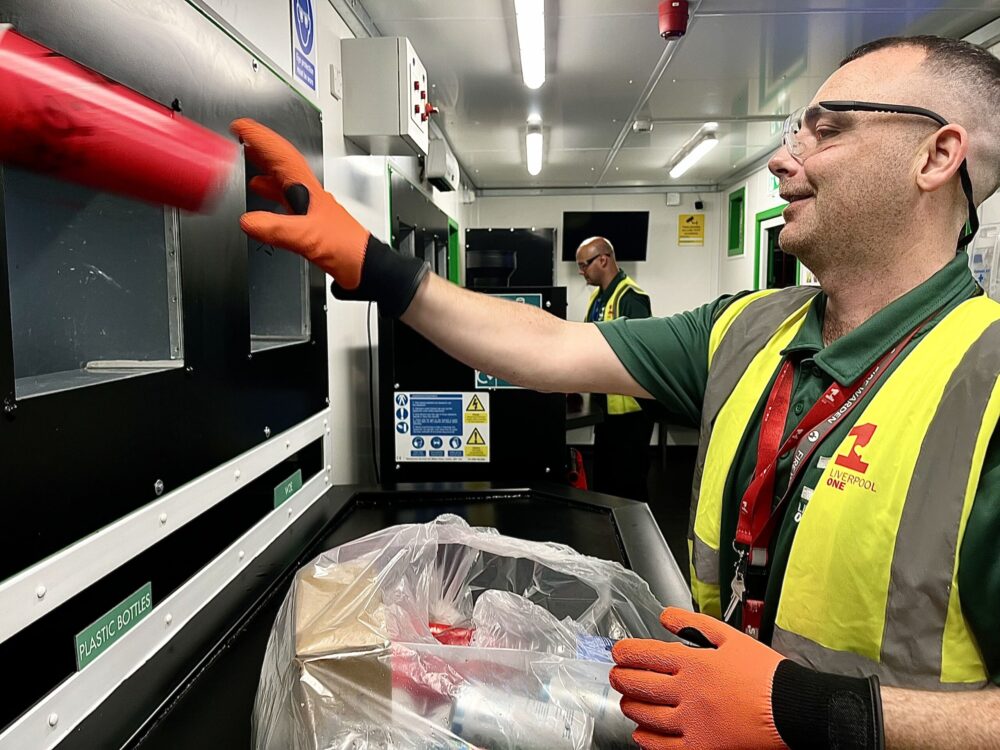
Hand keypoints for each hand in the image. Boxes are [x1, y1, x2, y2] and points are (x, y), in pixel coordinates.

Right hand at [229, 118, 368, 288]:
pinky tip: (263, 204)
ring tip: (247, 165)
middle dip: (260, 148)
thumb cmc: (347, 247)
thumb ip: (275, 228)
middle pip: (281, 163)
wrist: (365, 267)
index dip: (260, 137)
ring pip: (283, 181)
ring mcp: (310, 208)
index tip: (242, 126)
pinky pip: (286, 204)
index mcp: (308, 189)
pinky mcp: (310, 223)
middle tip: (240, 139)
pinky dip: (271, 198)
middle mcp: (308, 194)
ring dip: (265, 171)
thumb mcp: (307, 237)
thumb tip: (248, 221)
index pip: (281, 154)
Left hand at [610, 607, 882, 749]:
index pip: (646, 655)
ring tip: (627, 700)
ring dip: (631, 705)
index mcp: (694, 663)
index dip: (626, 653)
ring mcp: (692, 722)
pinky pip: (663, 745)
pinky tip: (642, 732)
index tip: (618, 653)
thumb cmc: (765, 674)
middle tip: (617, 675)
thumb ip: (694, 625)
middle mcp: (688, 692)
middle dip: (622, 678)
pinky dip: (647, 738)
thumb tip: (665, 615)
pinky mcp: (700, 747)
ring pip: (647, 715)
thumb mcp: (730, 637)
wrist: (792, 710)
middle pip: (640, 684)